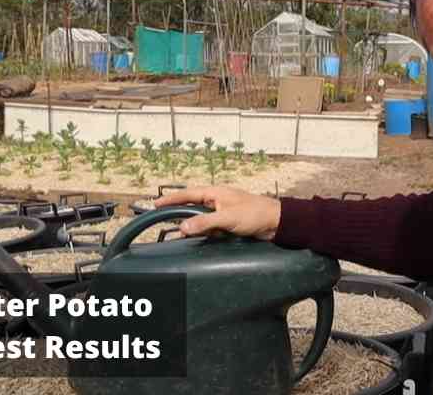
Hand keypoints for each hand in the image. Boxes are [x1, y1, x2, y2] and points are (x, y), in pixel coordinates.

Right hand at [153, 186, 280, 240]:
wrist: (276, 223)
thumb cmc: (255, 214)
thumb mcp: (227, 218)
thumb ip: (205, 223)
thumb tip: (184, 227)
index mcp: (215, 193)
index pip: (187, 194)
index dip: (171, 199)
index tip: (155, 204)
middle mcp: (216, 201)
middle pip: (191, 207)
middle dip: (179, 214)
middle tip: (162, 221)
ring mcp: (222, 212)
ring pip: (200, 219)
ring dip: (193, 226)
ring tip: (180, 234)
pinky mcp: (227, 223)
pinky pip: (210, 227)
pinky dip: (204, 232)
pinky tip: (199, 238)